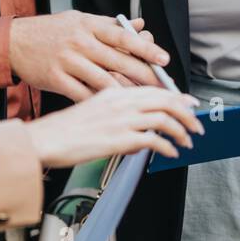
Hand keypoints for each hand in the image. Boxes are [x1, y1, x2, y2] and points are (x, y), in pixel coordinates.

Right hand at [8, 12, 169, 101]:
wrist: (13, 41)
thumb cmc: (50, 31)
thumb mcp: (80, 20)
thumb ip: (110, 25)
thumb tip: (140, 24)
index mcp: (89, 25)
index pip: (123, 36)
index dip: (145, 47)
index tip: (163, 59)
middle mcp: (80, 42)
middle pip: (118, 60)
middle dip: (144, 75)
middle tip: (162, 86)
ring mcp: (68, 61)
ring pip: (104, 80)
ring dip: (126, 93)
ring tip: (144, 102)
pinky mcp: (56, 79)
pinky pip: (83, 94)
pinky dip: (100, 103)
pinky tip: (114, 110)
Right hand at [24, 86, 204, 168]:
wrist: (43, 140)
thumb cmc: (62, 129)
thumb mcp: (90, 108)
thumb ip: (113, 107)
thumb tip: (133, 118)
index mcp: (113, 91)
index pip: (153, 88)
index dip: (176, 96)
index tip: (189, 102)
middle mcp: (119, 101)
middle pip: (163, 100)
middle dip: (186, 112)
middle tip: (196, 123)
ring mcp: (119, 119)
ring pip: (163, 118)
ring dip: (180, 130)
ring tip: (187, 140)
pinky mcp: (117, 139)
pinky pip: (152, 140)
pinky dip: (166, 146)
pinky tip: (170, 152)